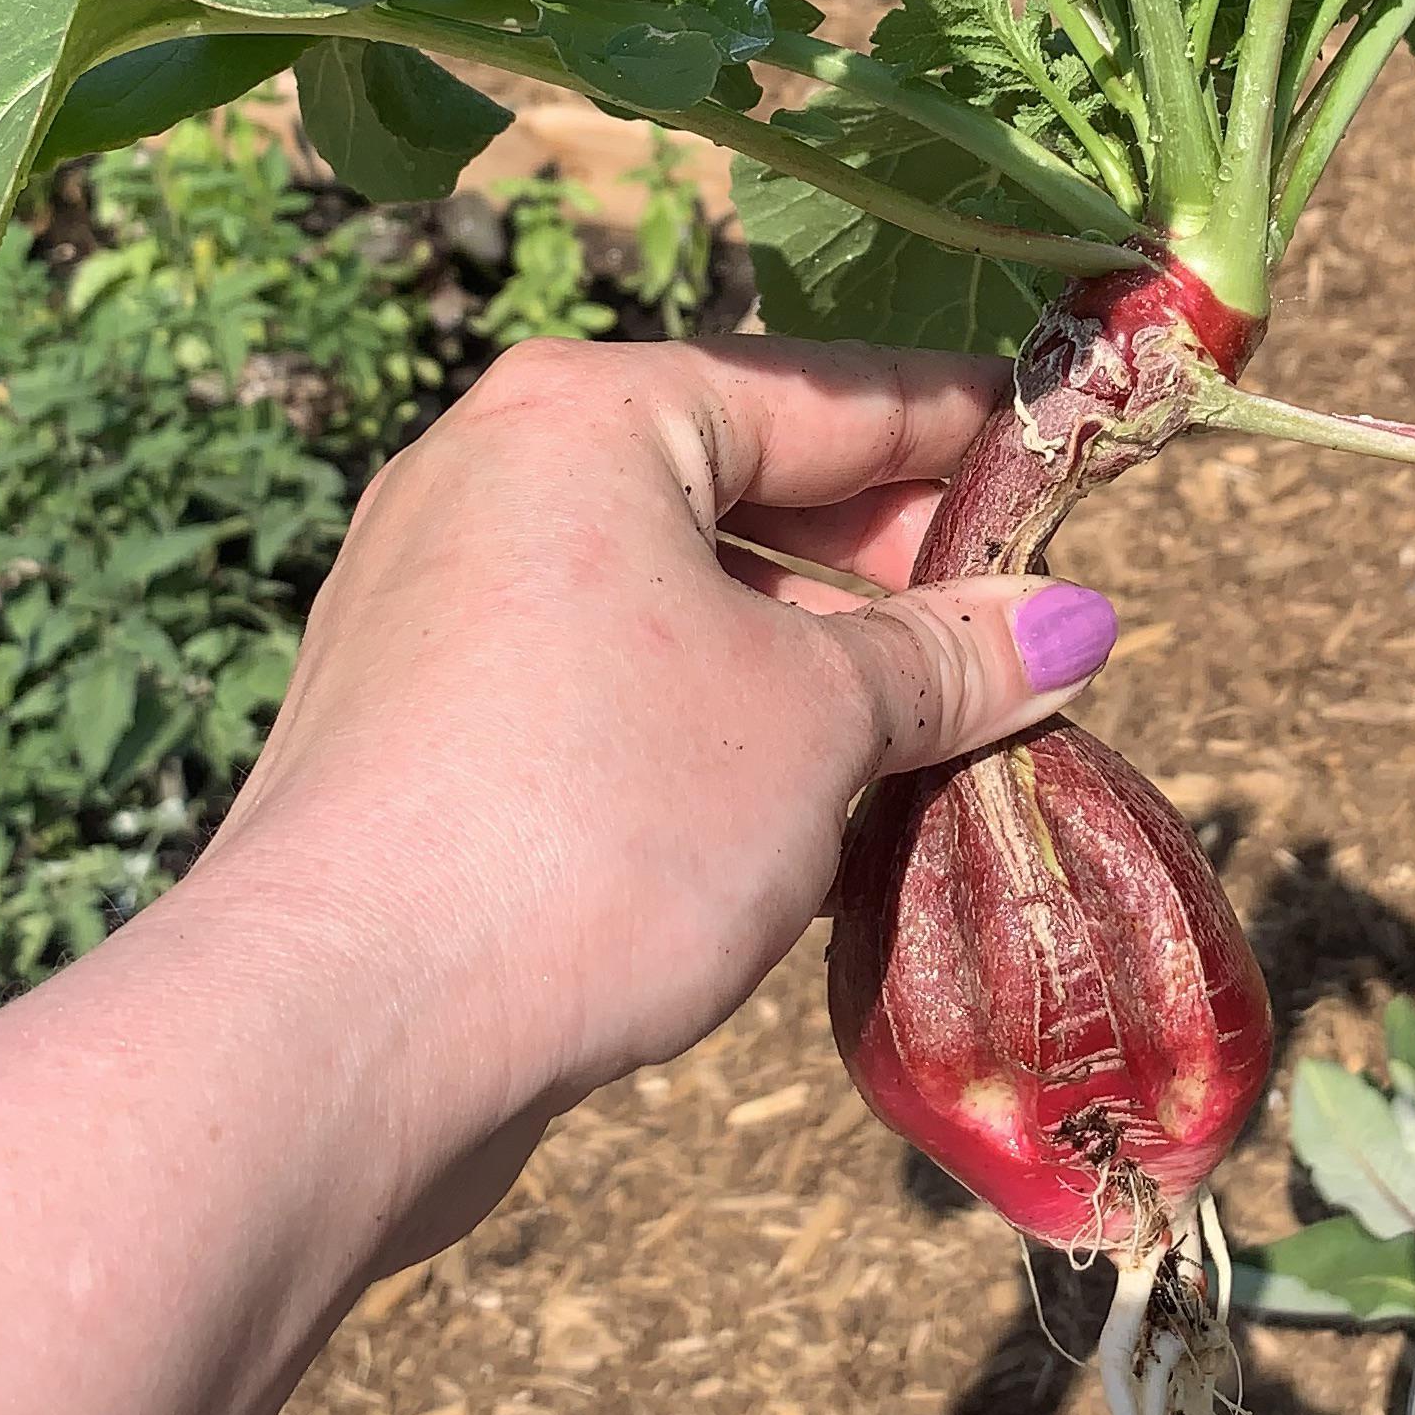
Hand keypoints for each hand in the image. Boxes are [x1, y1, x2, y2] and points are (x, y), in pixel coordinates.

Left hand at [189, 333, 1114, 1204]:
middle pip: (742, 488)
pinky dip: (713, 727)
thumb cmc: (601, 820)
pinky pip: (607, 689)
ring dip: (810, 665)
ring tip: (941, 739)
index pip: (823, 388)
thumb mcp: (817, 723)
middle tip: (1024, 632)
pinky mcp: (417, 732)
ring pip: (675, 603)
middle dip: (889, 568)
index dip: (960, 424)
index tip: (1070, 451)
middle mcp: (491, 478)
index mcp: (585, 416)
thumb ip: (945, 660)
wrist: (343, 1026)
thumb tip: (1071, 623)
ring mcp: (437, 607)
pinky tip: (806, 815)